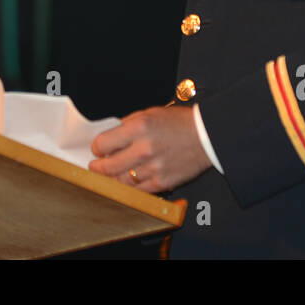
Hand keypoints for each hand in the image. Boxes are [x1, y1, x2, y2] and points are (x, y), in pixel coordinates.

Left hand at [88, 105, 211, 193]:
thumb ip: (127, 125)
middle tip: (96, 166)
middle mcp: (144, 149)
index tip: (98, 149)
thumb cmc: (179, 122)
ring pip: (121, 181)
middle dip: (98, 167)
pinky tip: (127, 181)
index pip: (103, 144)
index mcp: (139, 127)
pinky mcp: (162, 182)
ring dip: (111, 179)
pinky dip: (129, 187)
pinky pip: (138, 191)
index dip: (97, 147)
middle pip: (108, 166)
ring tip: (110, 174)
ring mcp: (153, 168)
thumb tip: (109, 138)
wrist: (207, 136)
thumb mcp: (149, 113)